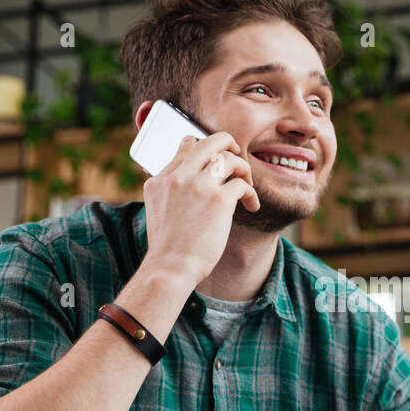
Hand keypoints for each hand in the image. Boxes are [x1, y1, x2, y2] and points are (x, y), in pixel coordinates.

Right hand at [140, 132, 260, 285]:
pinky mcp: (219, 200)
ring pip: (229, 158)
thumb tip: (187, 158)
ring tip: (247, 183)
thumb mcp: (158, 209)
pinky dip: (251, 193)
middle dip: (229, 142)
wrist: (170, 268)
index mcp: (160, 180)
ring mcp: (198, 186)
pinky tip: (251, 205)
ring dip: (243, 168)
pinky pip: (242, 184)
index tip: (214, 161)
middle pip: (209, 142)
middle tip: (237, 153)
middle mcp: (178, 177)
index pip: (186, 149)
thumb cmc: (168, 246)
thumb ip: (170, 185)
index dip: (204, 150)